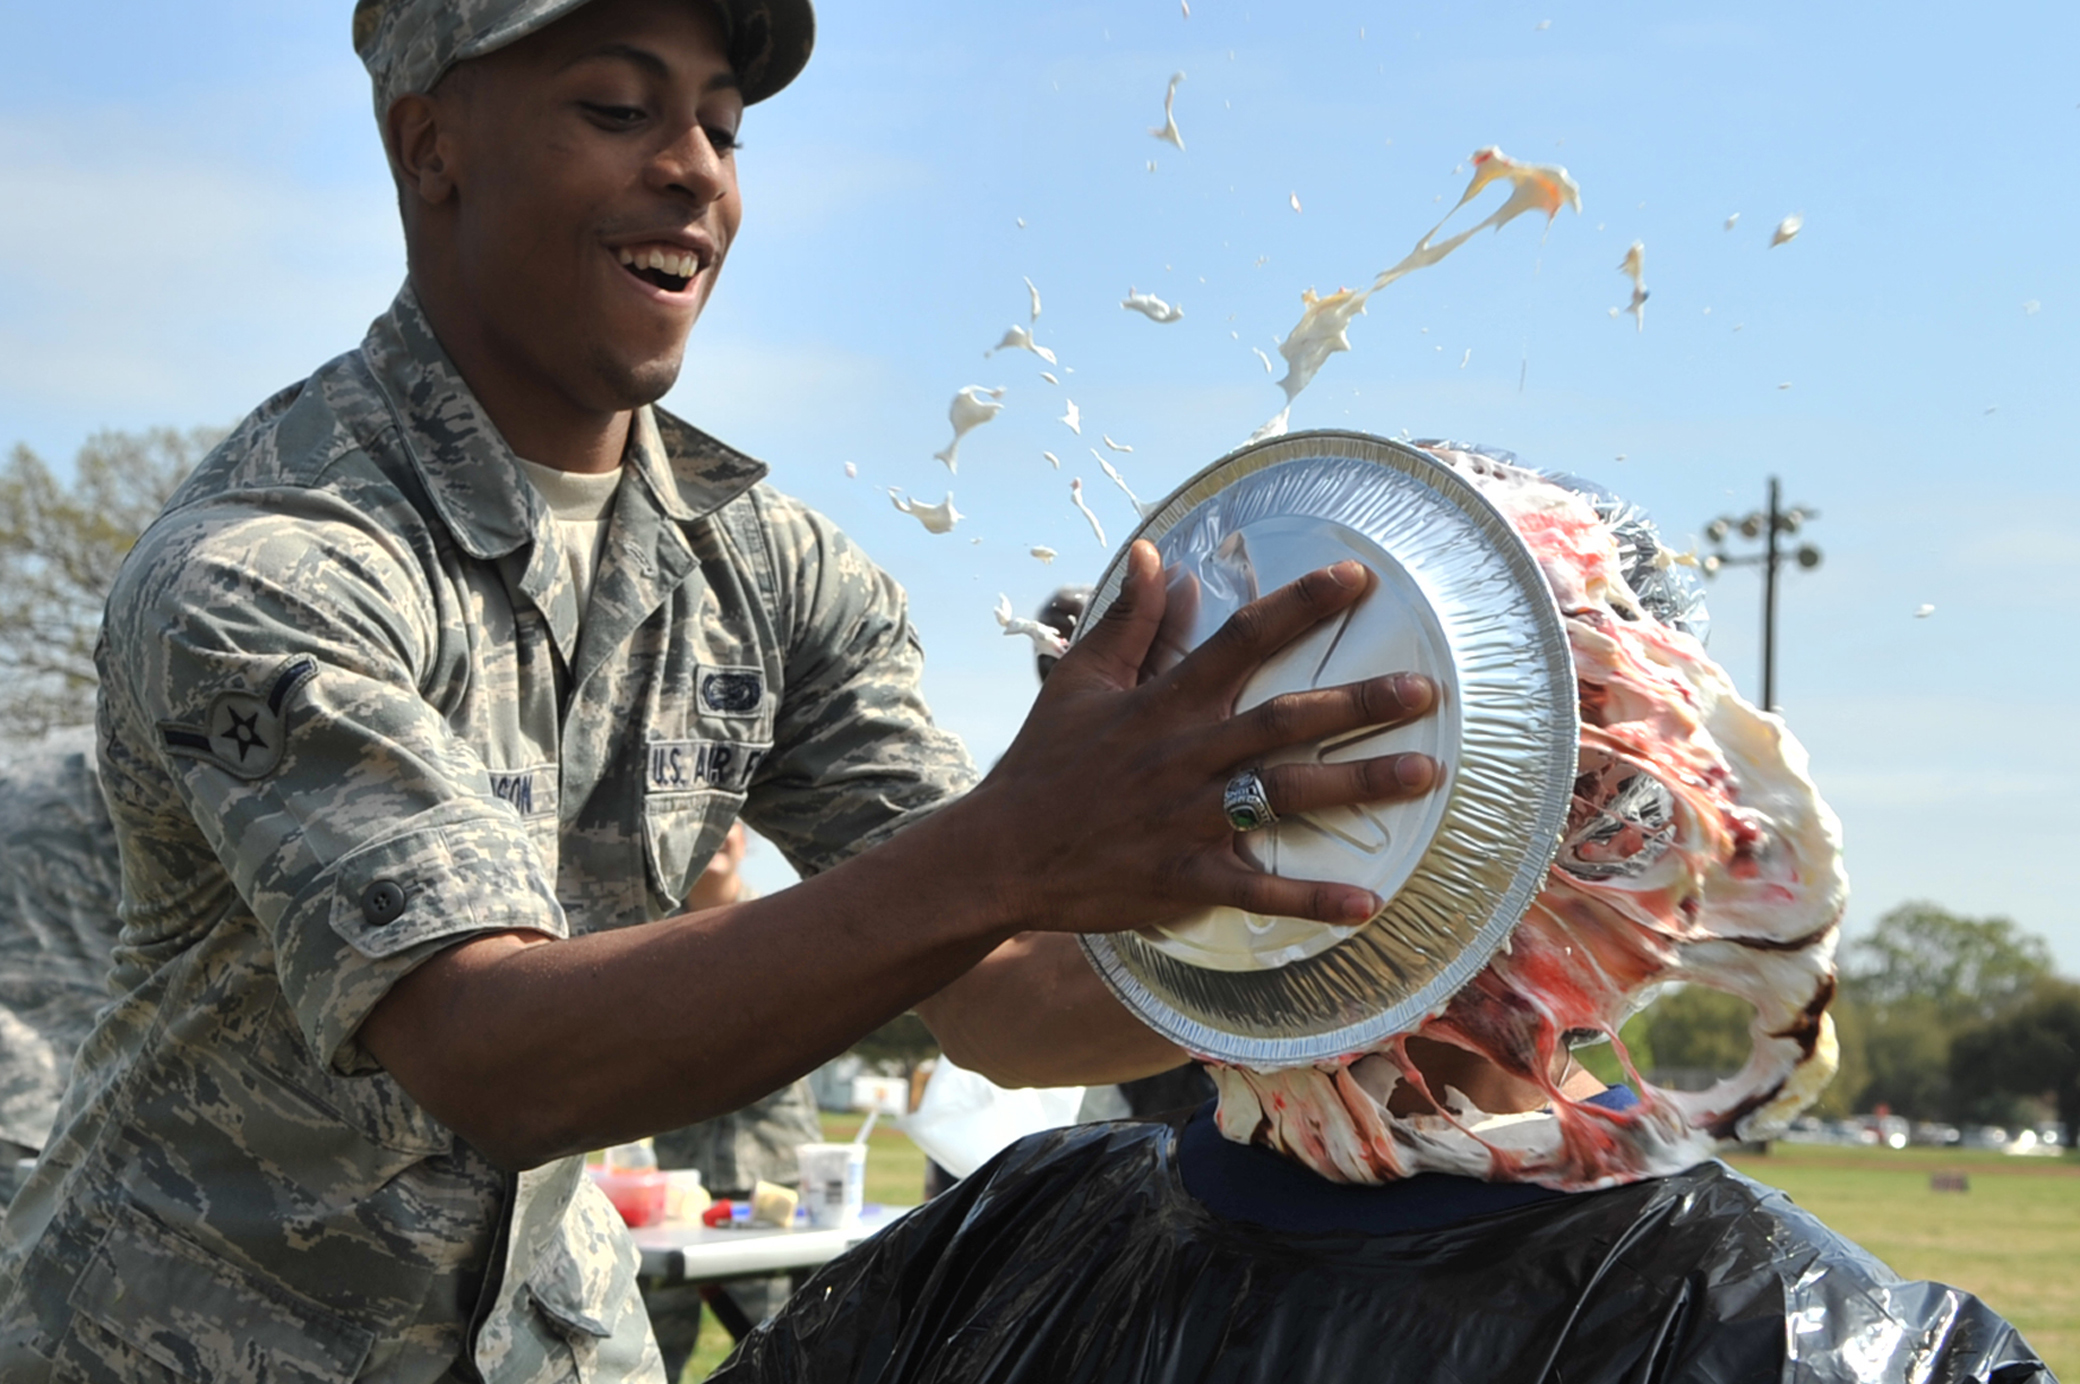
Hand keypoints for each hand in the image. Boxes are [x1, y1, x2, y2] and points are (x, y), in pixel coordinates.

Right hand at [966, 541, 1437, 934]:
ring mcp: (1186, 819)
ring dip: (1357, 785)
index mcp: (1164, 703)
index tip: (1357, 578)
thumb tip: (1162, 555)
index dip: (1300, 606)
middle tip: (1426, 690)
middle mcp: (1184, 755)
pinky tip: (1368, 902)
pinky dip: (1312, 898)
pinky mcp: (1183, 878)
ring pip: (1285, 796)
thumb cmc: (1045, 764)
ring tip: (1424, 774)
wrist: (1001, 853)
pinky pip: (1258, 889)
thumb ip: (1131, 620)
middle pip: (1283, 720)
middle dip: (1357, 703)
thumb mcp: (1080, 682)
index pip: (1240, 639)